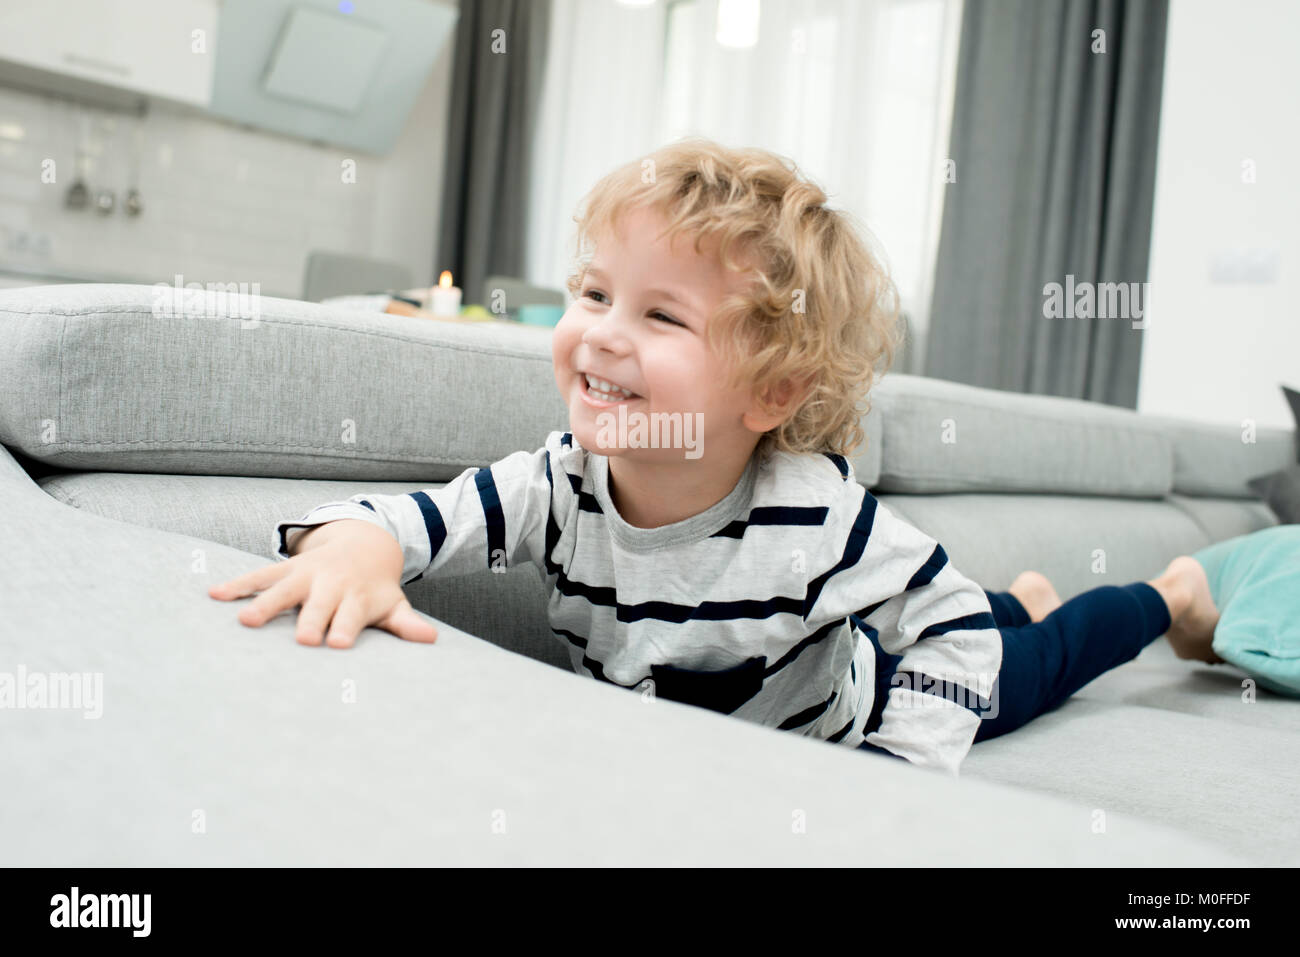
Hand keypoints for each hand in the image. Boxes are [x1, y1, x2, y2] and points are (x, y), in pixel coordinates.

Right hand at [208, 519, 437, 648]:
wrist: (363, 545)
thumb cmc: (374, 589)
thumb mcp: (392, 603)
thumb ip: (406, 624)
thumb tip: (431, 639)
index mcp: (356, 597)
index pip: (351, 615)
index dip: (344, 627)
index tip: (337, 644)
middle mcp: (330, 584)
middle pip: (319, 604)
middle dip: (310, 619)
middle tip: (302, 639)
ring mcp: (305, 575)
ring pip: (283, 589)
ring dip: (265, 603)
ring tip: (246, 621)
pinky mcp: (285, 570)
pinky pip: (259, 576)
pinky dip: (237, 585)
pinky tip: (213, 595)